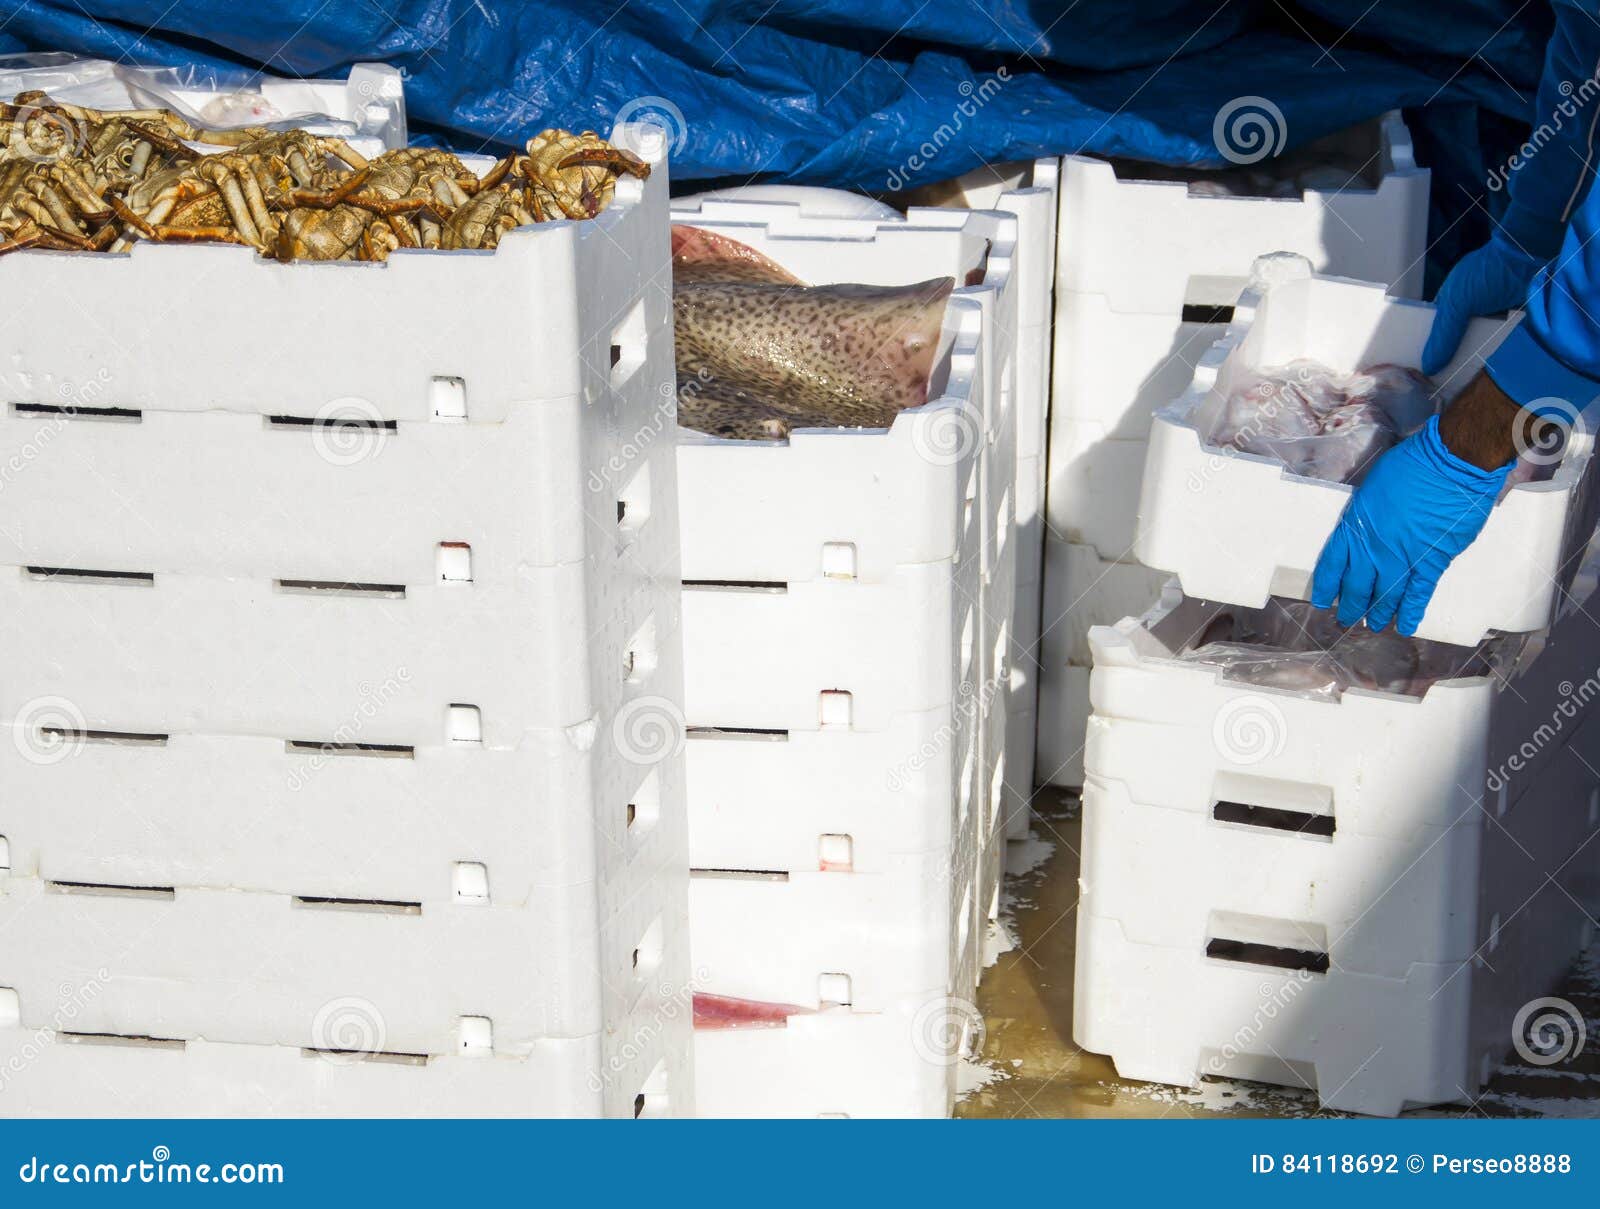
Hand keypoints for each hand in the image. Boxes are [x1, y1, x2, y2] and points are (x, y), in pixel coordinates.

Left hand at [1310, 416, 1512, 634]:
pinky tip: (1405, 626)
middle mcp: (1373, 549)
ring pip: (1385, 596)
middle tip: (1346, 620)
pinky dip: (1410, 613)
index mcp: (1354, 527)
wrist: (1449, 465)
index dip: (1326, 586)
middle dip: (1350, 606)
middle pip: (1356, 586)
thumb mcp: (1371, 488)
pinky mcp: (1432, 562)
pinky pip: (1418, 595)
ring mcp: (1402, 559)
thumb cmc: (1410, 466)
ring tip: (1372, 625)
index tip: (1322, 600)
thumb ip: (1365, 514)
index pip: (1331, 565)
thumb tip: (1367, 527)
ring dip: (1377, 613)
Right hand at [1420, 236, 1546, 375]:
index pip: (1432, 325)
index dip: (1426, 344)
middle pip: (1453, 333)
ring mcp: (1489, 308)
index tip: (1421, 366)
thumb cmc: (1487, 275)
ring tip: (1459, 376)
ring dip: (1470, 351)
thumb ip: (1443, 337)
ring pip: (1474, 335)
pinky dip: (1490, 345)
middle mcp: (1467, 303)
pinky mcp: (1508, 313)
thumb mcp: (1457, 306)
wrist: (1529, 257)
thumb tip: (1428, 368)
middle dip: (1448, 352)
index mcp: (1448, 297)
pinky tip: (1483, 361)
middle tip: (1440, 378)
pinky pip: (1495, 334)